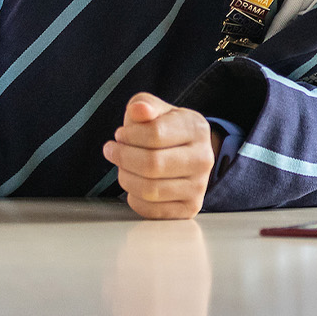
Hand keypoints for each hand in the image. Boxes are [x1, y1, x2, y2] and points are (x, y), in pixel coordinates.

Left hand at [105, 93, 216, 219]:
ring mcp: (199, 186)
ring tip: (123, 167)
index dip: (129, 135)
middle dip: (123, 157)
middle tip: (112, 150)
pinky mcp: (189, 208)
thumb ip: (144, 106)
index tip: (120, 135)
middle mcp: (204, 159)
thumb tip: (139, 110)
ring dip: (125, 177)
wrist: (186, 153)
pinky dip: (134, 198)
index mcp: (197, 129)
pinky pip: (151, 210)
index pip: (155, 134)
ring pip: (149, 189)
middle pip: (152, 164)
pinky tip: (135, 184)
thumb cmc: (164, 130)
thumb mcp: (154, 110)